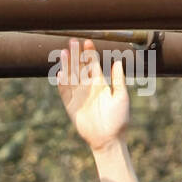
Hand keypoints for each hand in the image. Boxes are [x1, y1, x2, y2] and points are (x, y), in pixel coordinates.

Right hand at [56, 37, 128, 152]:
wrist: (109, 139)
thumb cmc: (119, 119)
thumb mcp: (121, 97)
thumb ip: (118, 80)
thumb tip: (117, 62)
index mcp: (100, 84)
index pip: (92, 64)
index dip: (90, 53)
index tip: (87, 42)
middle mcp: (88, 89)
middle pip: (79, 68)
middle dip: (76, 55)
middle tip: (72, 42)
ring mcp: (79, 98)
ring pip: (70, 78)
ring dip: (67, 66)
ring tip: (64, 53)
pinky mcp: (71, 108)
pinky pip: (65, 94)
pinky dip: (62, 85)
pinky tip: (60, 75)